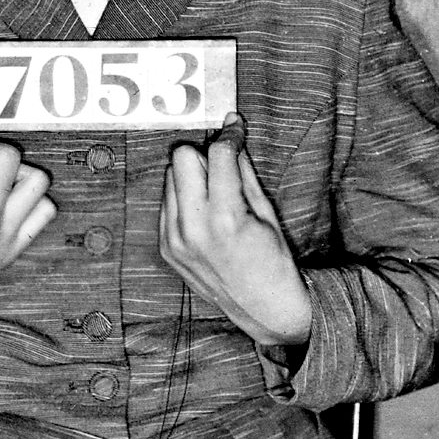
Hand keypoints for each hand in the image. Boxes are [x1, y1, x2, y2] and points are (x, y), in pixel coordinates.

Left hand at [161, 113, 311, 345]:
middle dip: (204, 154)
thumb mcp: (266, 212)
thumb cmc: (273, 260)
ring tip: (217, 194)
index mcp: (224, 218)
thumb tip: (232, 131)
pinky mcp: (165, 247)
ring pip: (170, 177)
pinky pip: (167, 203)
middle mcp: (192, 228)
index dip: (230, 136)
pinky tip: (205, 214)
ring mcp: (174, 240)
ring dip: (192, 175)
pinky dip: (184, 199)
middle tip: (224, 165)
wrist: (262, 308)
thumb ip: (243, 169)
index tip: (236, 129)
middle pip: (181, 158)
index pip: (217, 154)